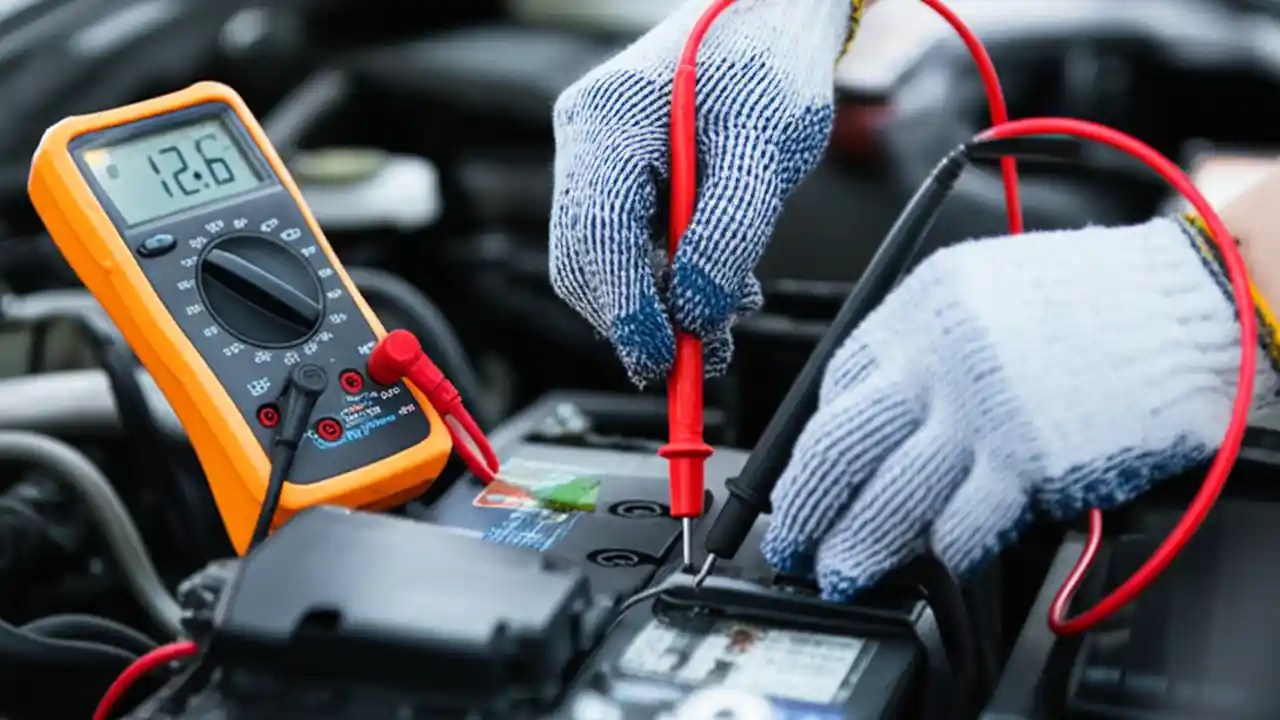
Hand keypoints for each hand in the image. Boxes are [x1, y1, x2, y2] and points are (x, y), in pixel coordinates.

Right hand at [550, 0, 860, 384]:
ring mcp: (595, 154)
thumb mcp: (766, 152)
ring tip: (723, 319)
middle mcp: (586, 140)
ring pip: (603, 261)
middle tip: (701, 354)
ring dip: (658, 304)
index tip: (668, 360)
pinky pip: (625, 242)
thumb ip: (727, 236)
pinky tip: (715, 284)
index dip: (628, 313)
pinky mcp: (618, 170)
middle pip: (585, 261)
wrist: (771, 14)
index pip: (595, 241)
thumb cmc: (771, 62)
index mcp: (608, 124)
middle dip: (640, 318)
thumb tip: (692, 314)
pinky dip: (665, 277)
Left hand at [760, 218, 1277, 601]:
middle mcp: (937, 364)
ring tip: (839, 570)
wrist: (1187, 304)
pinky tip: (927, 564)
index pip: (836, 386)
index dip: (813, 443)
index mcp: (918, 311)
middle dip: (805, 506)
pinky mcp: (1030, 464)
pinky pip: (963, 525)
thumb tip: (875, 404)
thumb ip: (922, 339)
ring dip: (857, 546)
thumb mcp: (979, 285)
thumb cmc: (1092, 294)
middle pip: (840, 449)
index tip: (805, 474)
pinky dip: (939, 552)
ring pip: (889, 499)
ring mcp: (981, 417)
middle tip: (792, 539)